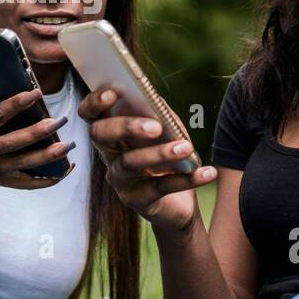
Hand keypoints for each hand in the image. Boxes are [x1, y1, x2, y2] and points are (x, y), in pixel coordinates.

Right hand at [0, 89, 75, 189]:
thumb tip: (7, 71)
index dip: (17, 104)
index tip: (37, 93)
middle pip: (13, 143)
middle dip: (37, 132)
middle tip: (58, 121)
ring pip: (23, 164)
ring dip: (47, 156)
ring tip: (67, 146)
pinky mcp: (0, 181)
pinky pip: (26, 184)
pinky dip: (46, 180)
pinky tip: (64, 170)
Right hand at [78, 88, 217, 232]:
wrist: (179, 204)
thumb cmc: (169, 158)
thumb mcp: (166, 131)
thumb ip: (159, 113)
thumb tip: (154, 101)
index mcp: (112, 133)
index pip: (90, 114)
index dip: (95, 103)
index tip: (112, 93)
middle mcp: (109, 155)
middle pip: (100, 135)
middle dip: (126, 126)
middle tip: (155, 126)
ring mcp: (120, 180)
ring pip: (129, 163)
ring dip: (159, 154)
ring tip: (186, 148)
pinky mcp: (137, 201)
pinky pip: (160, 188)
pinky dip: (187, 179)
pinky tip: (208, 172)